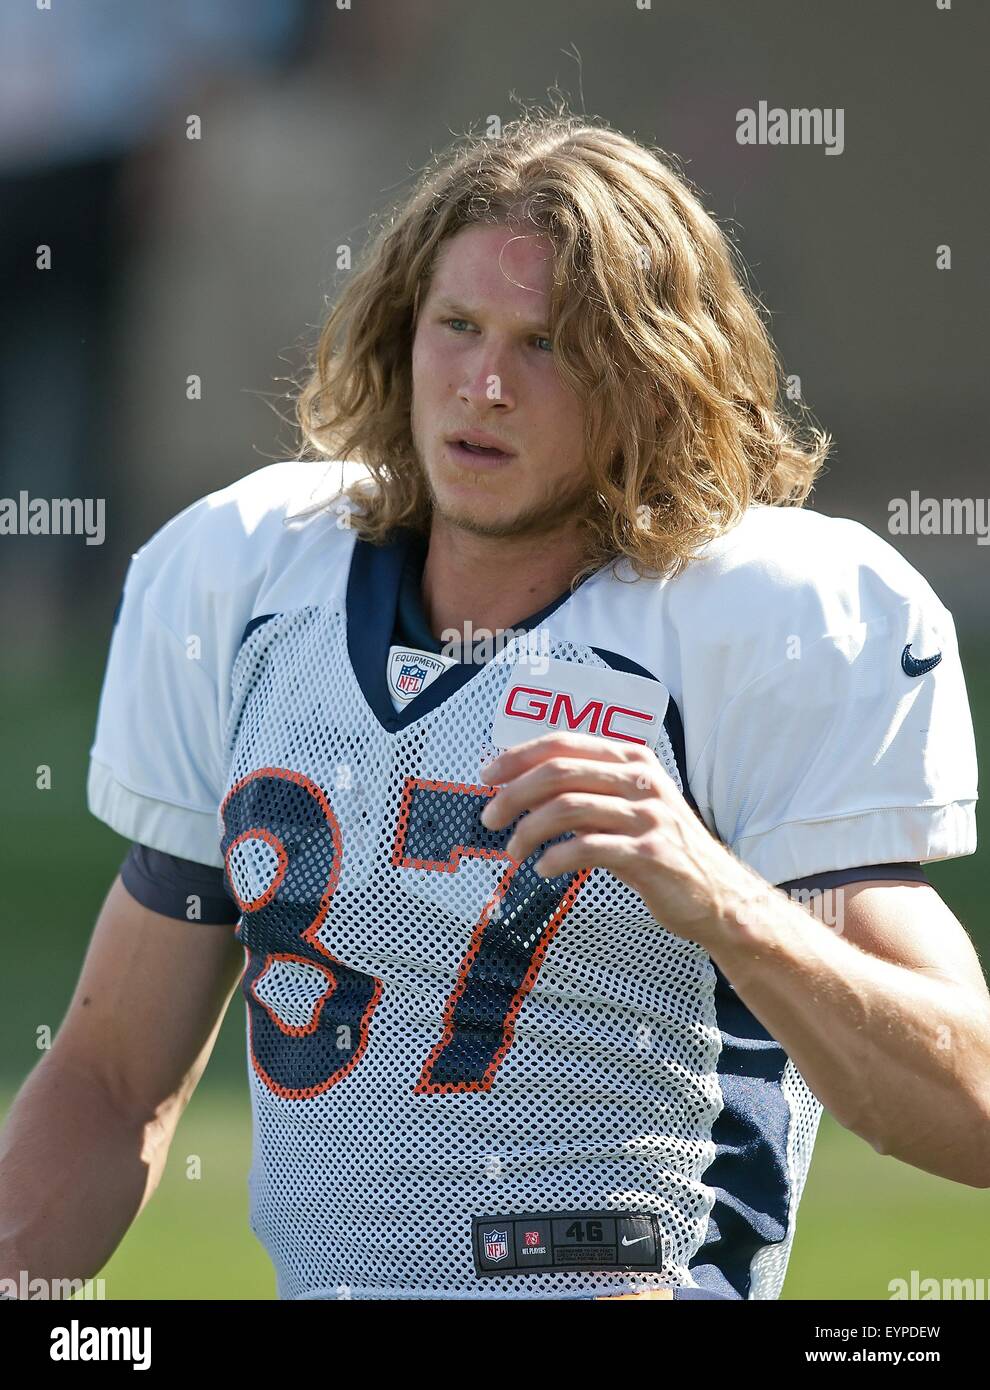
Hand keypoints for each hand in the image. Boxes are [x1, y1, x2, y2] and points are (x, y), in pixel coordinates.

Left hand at [479, 731, 759, 948]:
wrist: (717, 894)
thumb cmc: (663, 850)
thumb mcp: (628, 807)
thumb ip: (587, 792)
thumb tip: (523, 788)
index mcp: (633, 759)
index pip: (563, 743)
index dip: (518, 756)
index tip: (488, 774)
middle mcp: (641, 780)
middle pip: (558, 772)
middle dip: (513, 794)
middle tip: (490, 818)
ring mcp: (648, 815)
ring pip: (567, 808)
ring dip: (528, 830)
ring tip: (513, 851)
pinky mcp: (650, 853)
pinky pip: (588, 847)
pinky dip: (556, 857)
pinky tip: (544, 868)